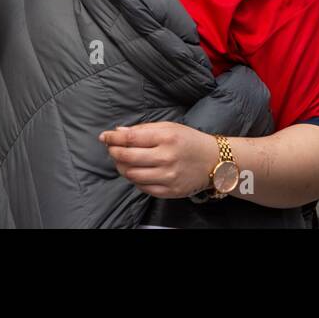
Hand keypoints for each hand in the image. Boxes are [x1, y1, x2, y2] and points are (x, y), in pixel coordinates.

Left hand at [99, 122, 217, 198]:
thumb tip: (118, 132)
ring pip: (132, 174)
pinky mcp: (169, 191)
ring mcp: (168, 177)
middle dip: (114, 152)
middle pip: (127, 157)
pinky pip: (142, 187)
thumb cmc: (189, 141)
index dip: (113, 138)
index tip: (104, 136)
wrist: (213, 161)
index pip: (130, 138)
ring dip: (122, 167)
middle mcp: (166, 158)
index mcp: (166, 137)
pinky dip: (135, 179)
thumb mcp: (169, 127)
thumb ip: (143, 129)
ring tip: (123, 160)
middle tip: (111, 149)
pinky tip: (137, 171)